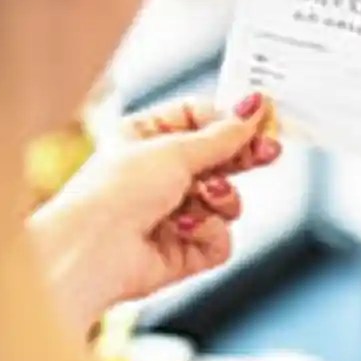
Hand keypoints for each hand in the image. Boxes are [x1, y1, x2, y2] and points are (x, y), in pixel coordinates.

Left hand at [28, 93, 280, 332]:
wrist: (91, 251)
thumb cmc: (115, 192)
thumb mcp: (174, 150)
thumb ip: (221, 135)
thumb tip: (253, 108)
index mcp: (144, 138)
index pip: (199, 118)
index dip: (230, 120)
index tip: (261, 118)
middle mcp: (158, 175)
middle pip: (218, 160)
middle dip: (241, 158)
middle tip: (268, 151)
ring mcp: (171, 214)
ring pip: (226, 202)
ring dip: (221, 200)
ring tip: (204, 198)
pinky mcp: (182, 251)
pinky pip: (220, 239)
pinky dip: (208, 232)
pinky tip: (183, 229)